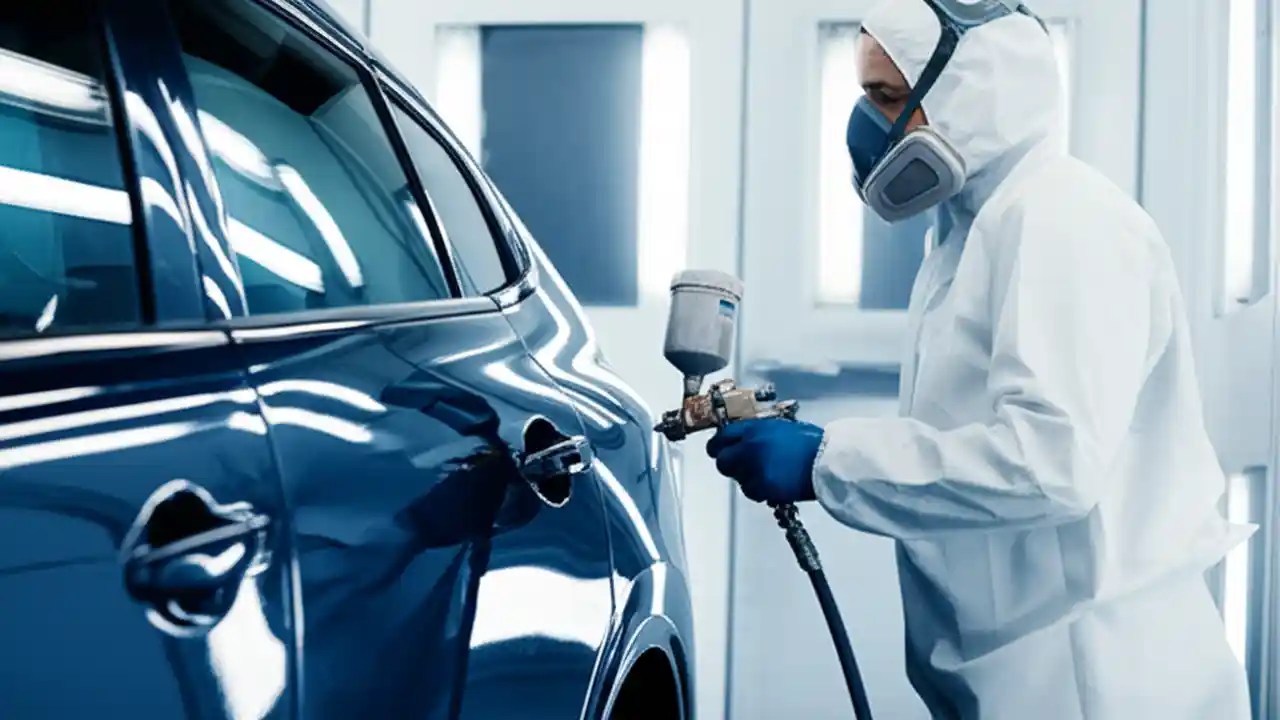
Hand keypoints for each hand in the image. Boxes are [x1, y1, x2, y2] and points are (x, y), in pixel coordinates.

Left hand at [706, 418, 823, 503]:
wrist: (827, 460)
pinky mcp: (763, 487)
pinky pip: (751, 492)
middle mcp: (749, 448)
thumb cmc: (810, 442)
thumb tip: (741, 440)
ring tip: (767, 474)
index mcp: (754, 429)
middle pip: (722, 461)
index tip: (720, 449)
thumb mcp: (779, 427)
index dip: (718, 445)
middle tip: (741, 466)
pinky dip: (759, 490)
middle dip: (729, 464)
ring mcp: (755, 469)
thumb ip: (757, 434)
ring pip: (737, 479)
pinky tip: (772, 485)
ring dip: (747, 478)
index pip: (722, 437)